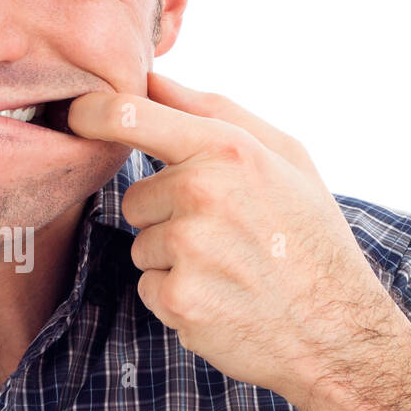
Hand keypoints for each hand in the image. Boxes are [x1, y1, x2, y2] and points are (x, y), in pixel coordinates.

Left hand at [67, 72, 408, 410]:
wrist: (338, 332)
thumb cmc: (310, 237)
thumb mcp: (286, 157)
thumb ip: (214, 112)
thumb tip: (151, 78)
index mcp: (227, 150)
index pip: (129, 115)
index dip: (89, 113)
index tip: (72, 115)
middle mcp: (203, 193)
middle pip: (137, 197)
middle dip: (168, 216)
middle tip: (228, 236)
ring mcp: (189, 248)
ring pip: (142, 244)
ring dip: (174, 259)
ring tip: (231, 269)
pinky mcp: (178, 298)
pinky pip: (148, 286)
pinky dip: (177, 296)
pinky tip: (223, 299)